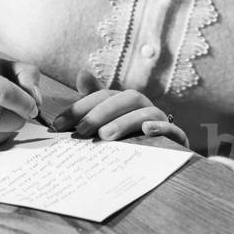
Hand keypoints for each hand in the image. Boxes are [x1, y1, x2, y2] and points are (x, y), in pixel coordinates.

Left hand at [51, 71, 189, 146]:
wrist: (162, 160)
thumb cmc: (128, 138)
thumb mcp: (108, 121)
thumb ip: (94, 100)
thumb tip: (82, 73)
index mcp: (124, 101)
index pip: (101, 96)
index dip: (79, 108)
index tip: (58, 125)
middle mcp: (143, 106)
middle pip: (124, 100)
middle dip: (100, 113)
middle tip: (81, 131)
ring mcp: (160, 120)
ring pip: (145, 112)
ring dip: (124, 122)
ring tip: (105, 136)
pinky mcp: (176, 138)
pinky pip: (172, 129)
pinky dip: (161, 128)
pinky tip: (147, 131)